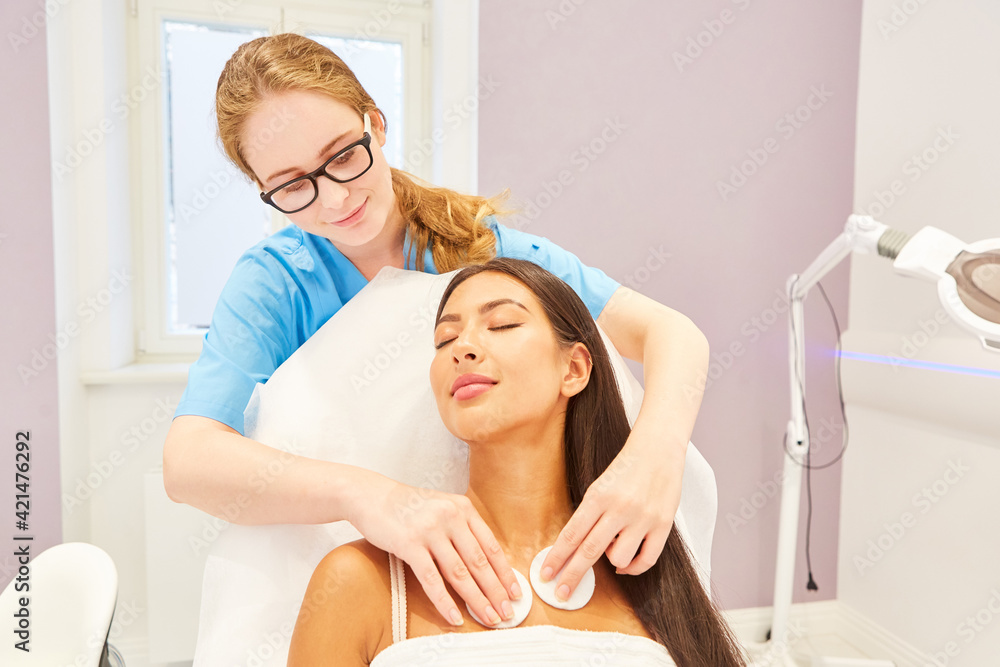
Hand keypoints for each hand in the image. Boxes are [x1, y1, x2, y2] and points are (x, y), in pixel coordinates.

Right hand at [352, 476, 520, 626]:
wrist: (372, 495)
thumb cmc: (408, 506)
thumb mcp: (442, 508)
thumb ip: (462, 529)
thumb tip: (484, 564)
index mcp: (463, 508)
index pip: (490, 546)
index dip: (504, 572)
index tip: (515, 592)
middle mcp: (450, 517)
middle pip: (479, 562)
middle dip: (495, 591)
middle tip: (507, 612)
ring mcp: (430, 530)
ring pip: (459, 573)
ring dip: (476, 599)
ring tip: (488, 617)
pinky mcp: (409, 544)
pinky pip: (431, 579)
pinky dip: (444, 601)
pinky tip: (454, 616)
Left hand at [540, 441, 682, 599]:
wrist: (658, 449)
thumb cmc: (625, 468)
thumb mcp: (600, 486)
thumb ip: (590, 515)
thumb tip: (577, 549)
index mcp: (598, 496)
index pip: (572, 534)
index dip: (556, 557)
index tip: (545, 574)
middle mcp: (620, 508)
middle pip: (589, 551)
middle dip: (572, 576)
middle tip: (561, 593)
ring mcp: (643, 518)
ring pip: (619, 559)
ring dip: (611, 562)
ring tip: (612, 549)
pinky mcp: (663, 525)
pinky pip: (647, 560)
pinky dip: (633, 568)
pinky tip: (625, 566)